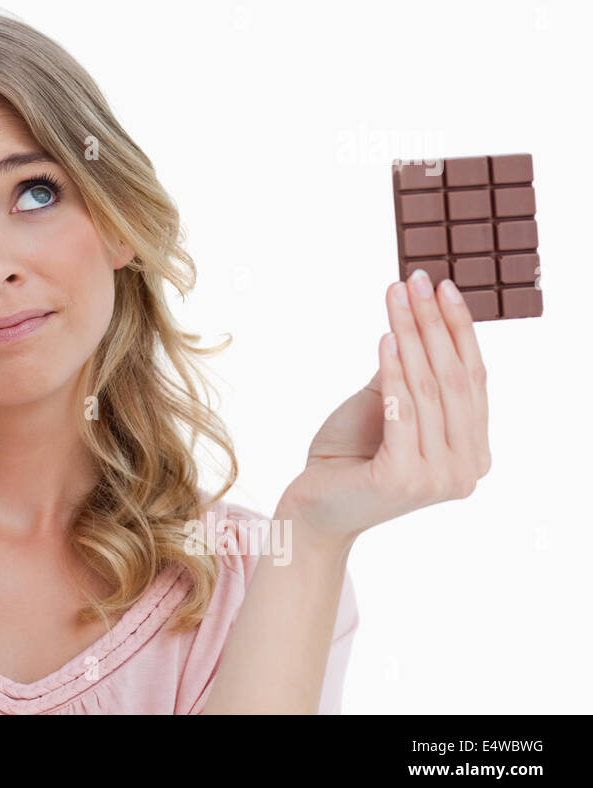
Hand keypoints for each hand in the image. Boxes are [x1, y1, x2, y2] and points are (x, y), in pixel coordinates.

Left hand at [278, 269, 491, 546]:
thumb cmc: (349, 455)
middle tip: (418, 280)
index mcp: (473, 451)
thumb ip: (409, 376)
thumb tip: (417, 321)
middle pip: (454, 379)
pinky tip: (384, 338)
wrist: (314, 506)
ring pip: (429, 390)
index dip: (459, 329)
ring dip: (411, 336)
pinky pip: (402, 410)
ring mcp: (439, 478)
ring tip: (397, 298)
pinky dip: (393, 371)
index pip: (473, 378)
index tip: (443, 286)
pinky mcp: (404, 479)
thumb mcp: (385, 406)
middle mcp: (467, 469)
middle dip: (435, 323)